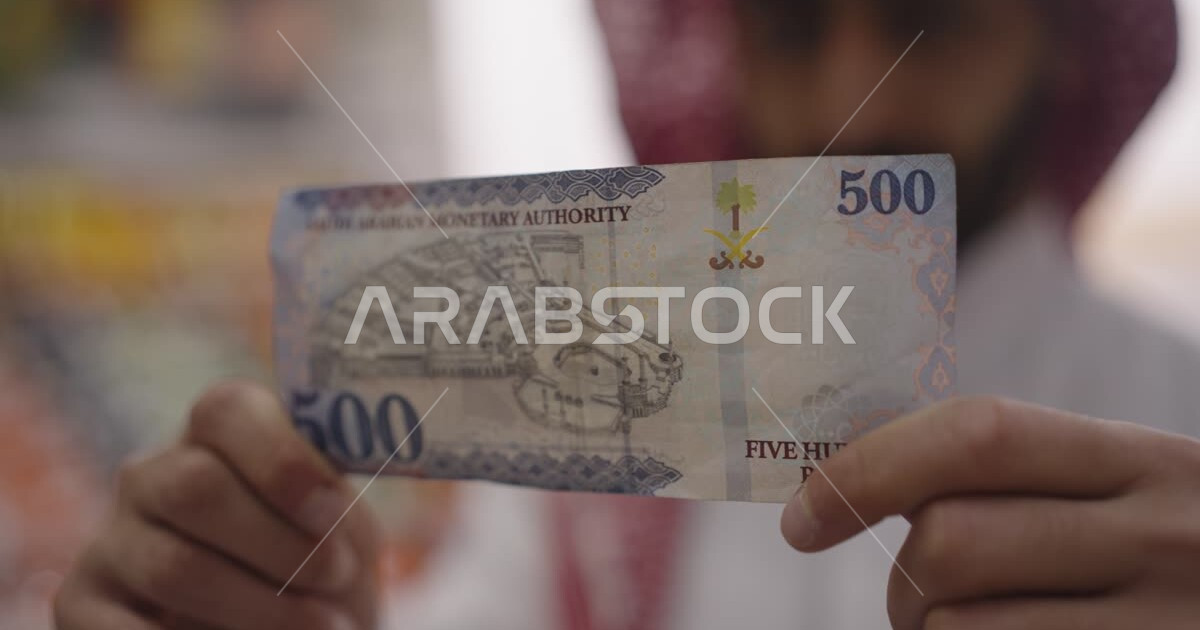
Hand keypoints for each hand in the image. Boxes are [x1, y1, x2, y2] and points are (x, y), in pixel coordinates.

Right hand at [54, 381, 380, 629]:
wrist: (289, 623)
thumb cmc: (317, 560)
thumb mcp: (337, 524)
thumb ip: (331, 505)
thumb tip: (327, 516)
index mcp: (216, 433)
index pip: (227, 410)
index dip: (282, 460)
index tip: (332, 513)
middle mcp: (151, 475)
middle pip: (197, 488)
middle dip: (279, 542)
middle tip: (337, 576)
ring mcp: (112, 540)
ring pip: (175, 567)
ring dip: (259, 605)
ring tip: (320, 626)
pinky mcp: (81, 602)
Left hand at [781, 396, 1199, 628]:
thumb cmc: (1164, 556)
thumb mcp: (1121, 492)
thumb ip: (1015, 476)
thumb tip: (854, 475)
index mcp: (1142, 461)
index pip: (977, 436)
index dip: (867, 468)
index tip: (803, 516)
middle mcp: (1160, 538)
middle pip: (950, 540)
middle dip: (903, 581)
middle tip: (917, 599)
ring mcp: (1157, 627)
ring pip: (954, 629)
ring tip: (966, 629)